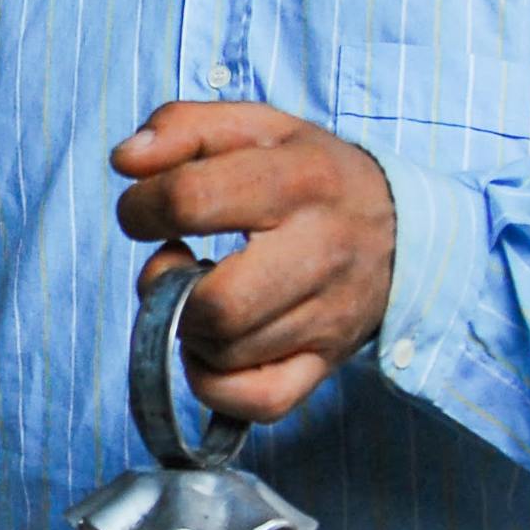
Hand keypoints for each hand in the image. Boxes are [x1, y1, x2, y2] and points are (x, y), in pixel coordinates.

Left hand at [111, 102, 397, 423]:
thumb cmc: (310, 174)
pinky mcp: (326, 363)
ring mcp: (327, 317)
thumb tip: (126, 161)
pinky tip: (210, 349)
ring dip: (190, 330)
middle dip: (168, 288)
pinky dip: (215, 385)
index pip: (192, 201)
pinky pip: (259, 403)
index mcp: (299, 180)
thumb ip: (183, 127)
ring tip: (202, 295)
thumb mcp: (256, 126)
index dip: (142, 209)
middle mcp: (321, 251)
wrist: (403, 227)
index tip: (145, 211)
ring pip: (228, 354)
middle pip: (217, 303)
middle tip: (175, 266)